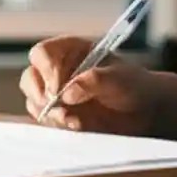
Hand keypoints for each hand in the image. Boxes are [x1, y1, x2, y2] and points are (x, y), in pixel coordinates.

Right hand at [18, 35, 159, 135]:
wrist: (145, 111)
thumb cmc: (133, 86)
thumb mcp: (120, 78)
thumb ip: (94, 80)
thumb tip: (68, 93)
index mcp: (70, 51)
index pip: (42, 53)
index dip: (46, 69)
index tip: (57, 87)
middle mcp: (57, 70)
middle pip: (30, 77)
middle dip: (40, 94)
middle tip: (57, 106)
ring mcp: (55, 94)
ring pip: (33, 101)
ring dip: (48, 112)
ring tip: (72, 120)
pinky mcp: (59, 114)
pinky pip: (45, 120)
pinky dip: (56, 125)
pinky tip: (76, 126)